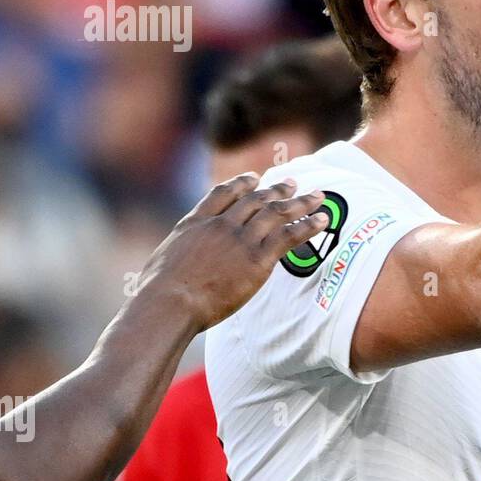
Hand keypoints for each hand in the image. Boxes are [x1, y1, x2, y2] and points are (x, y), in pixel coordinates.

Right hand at [136, 174, 328, 329]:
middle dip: (277, 190)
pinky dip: (308, 225)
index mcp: (195, 223)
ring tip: (318, 196)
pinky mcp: (256, 259)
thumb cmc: (157, 293)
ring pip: (276, 212)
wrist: (168, 302)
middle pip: (255, 199)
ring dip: (301, 202)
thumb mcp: (162, 263)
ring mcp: (239, 239)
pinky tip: (322, 220)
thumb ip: (178, 257)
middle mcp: (220, 224)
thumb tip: (170, 270)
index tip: (255, 178)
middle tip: (293, 183)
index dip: (241, 184)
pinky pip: (289, 236)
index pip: (223, 193)